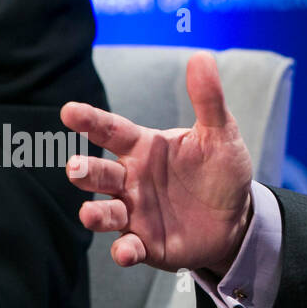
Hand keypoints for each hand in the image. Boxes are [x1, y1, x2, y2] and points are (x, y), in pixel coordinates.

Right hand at [60, 52, 254, 275]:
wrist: (237, 217)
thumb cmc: (221, 171)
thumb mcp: (220, 134)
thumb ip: (208, 99)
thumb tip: (201, 57)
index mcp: (145, 148)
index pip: (111, 131)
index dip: (90, 121)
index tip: (69, 111)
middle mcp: (132, 179)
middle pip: (99, 174)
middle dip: (85, 172)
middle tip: (77, 167)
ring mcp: (135, 212)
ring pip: (105, 212)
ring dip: (95, 214)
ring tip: (92, 213)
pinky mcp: (146, 243)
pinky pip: (127, 248)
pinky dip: (123, 250)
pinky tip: (126, 250)